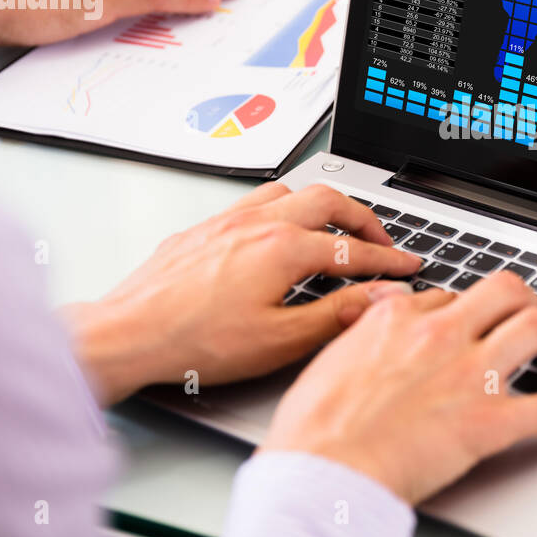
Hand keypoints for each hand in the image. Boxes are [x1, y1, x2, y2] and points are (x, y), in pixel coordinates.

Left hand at [66, 183, 421, 405]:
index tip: (408, 267)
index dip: (388, 261)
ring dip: (321, 206)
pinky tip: (279, 228)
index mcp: (283, 249)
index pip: (352, 250)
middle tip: (381, 241)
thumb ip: (337, 313)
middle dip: (363, 219)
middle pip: (328, 201)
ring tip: (335, 227)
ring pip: (289, 192)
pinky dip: (282, 208)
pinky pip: (254, 201)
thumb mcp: (280, 339)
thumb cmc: (195, 344)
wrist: (128, 335)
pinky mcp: (203, 229)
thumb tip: (380, 297)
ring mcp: (227, 221)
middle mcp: (257, 223)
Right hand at [261, 271, 536, 504]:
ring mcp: (471, 375)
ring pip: (536, 328)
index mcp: (399, 319)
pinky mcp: (492, 422)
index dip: (465, 312)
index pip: (451, 296)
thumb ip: (363, 326)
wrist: (324, 470)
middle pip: (505, 291)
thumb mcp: (329, 357)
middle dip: (524, 302)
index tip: (469, 327)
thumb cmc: (316, 429)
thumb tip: (378, 306)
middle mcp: (441, 335)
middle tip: (527, 321)